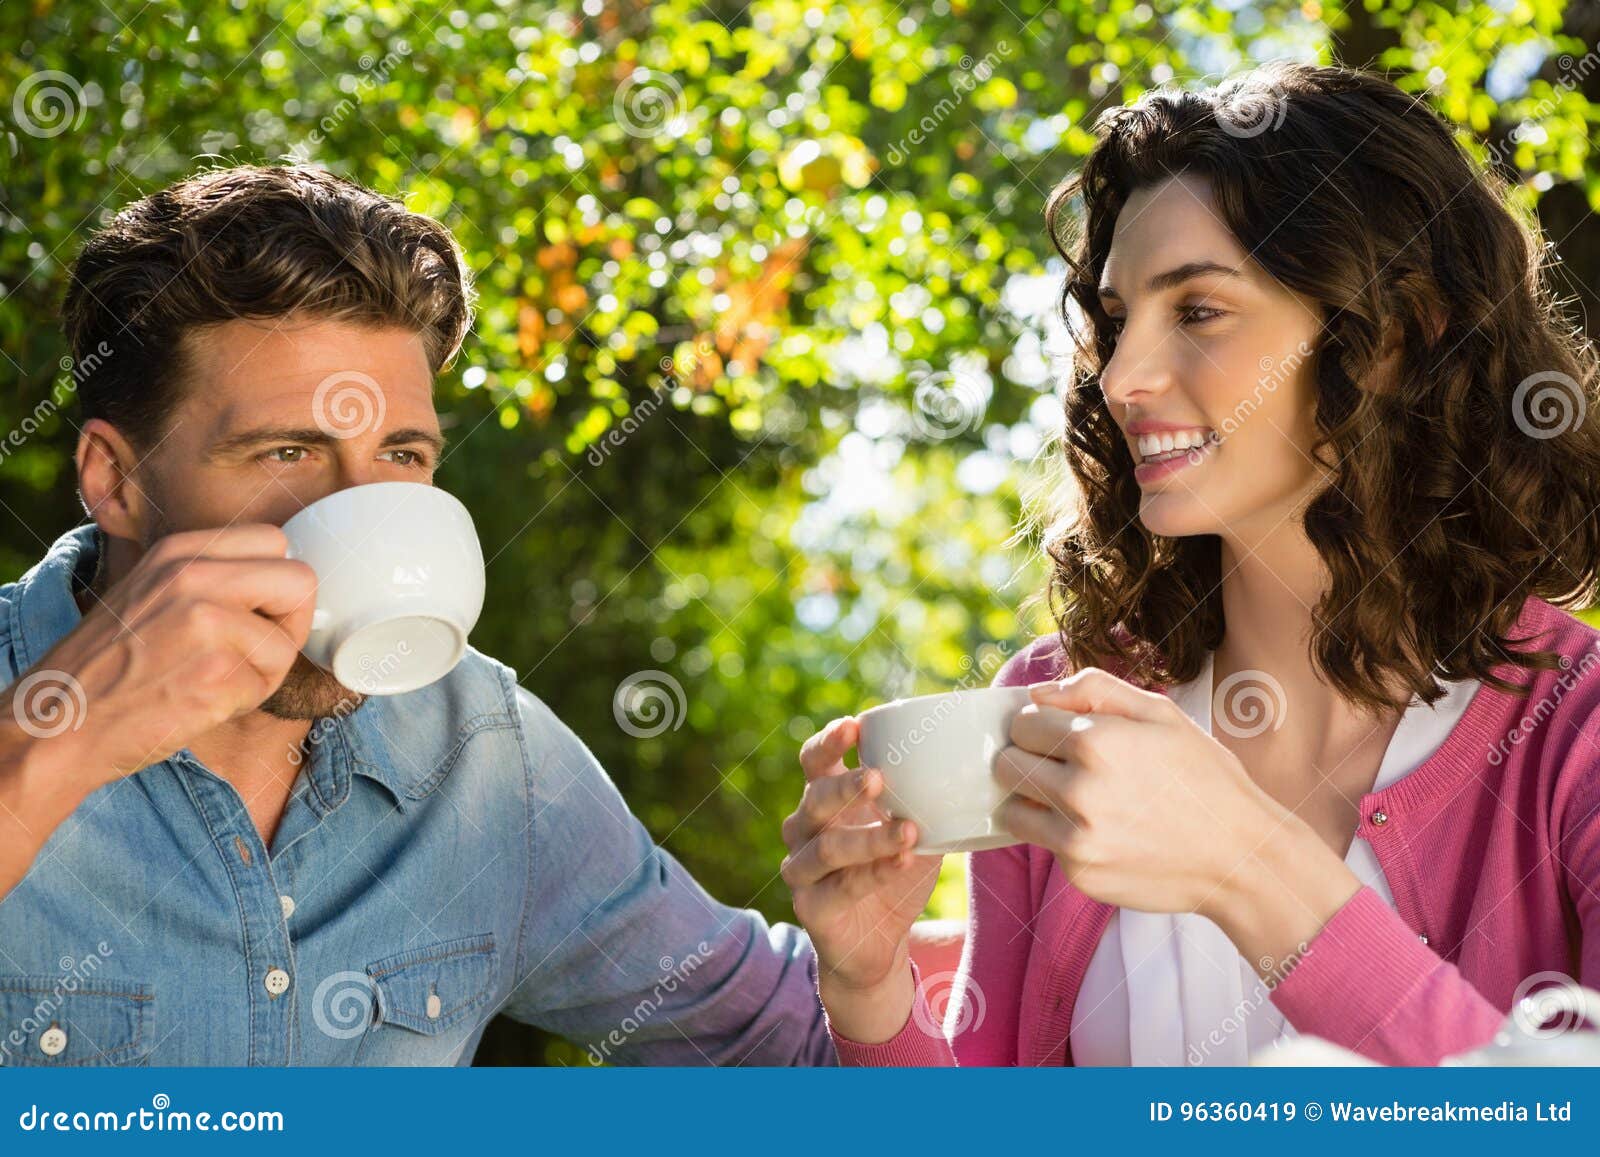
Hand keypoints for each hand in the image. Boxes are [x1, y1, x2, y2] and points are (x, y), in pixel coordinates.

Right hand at [3, 524, 316, 791]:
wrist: (56, 722)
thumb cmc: (109, 665)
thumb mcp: (152, 591)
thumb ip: (212, 577)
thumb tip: (286, 583)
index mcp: (179, 551)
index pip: (275, 542)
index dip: (279, 583)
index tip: (260, 611)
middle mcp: (194, 578)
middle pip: (301, 581)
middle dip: (290, 622)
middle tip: (255, 650)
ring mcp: (205, 625)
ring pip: (287, 642)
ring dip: (264, 672)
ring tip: (214, 681)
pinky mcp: (215, 675)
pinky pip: (266, 685)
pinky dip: (244, 701)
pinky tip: (201, 701)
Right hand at [781, 717, 939, 1040]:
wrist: (877, 945)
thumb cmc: (894, 872)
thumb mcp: (913, 829)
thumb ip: (925, 799)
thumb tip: (973, 761)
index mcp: (824, 801)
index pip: (813, 761)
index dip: (828, 743)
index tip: (854, 727)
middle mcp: (803, 830)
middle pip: (815, 799)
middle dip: (846, 787)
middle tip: (879, 776)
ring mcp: (802, 870)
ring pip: (827, 848)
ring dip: (869, 837)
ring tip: (908, 830)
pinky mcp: (811, 908)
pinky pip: (843, 886)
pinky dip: (876, 872)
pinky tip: (905, 861)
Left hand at [993, 668, 1287, 917]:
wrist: (1241, 857)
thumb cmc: (1204, 777)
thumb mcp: (1160, 713)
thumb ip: (1093, 689)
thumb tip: (1037, 695)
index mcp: (1095, 741)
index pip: (1022, 723)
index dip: (1038, 725)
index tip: (1057, 733)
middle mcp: (1079, 791)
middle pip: (1006, 764)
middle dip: (1026, 759)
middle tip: (1059, 765)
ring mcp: (1077, 839)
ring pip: (1012, 809)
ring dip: (1031, 800)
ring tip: (1070, 798)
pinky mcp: (1080, 875)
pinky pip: (1044, 846)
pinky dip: (1060, 836)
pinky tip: (1101, 831)